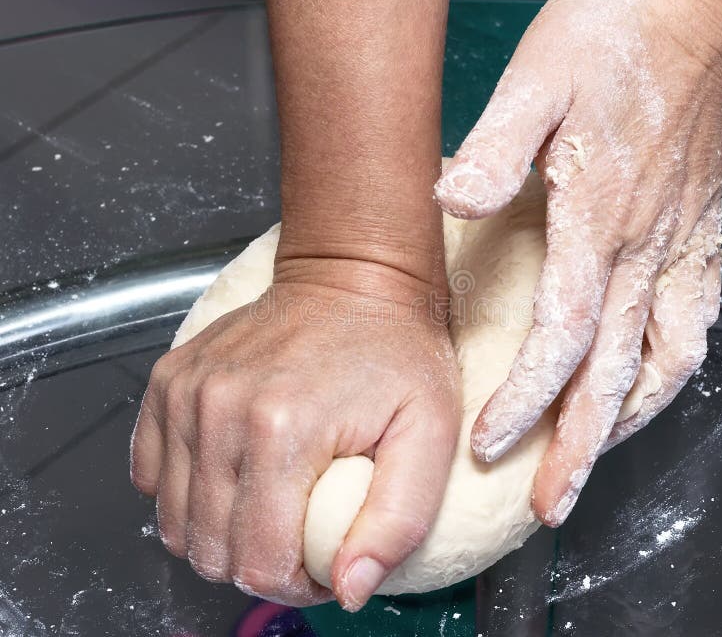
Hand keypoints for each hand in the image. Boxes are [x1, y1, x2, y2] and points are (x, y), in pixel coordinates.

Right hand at [130, 258, 458, 609]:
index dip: (296, 584)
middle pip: (211, 549)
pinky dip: (185, 491)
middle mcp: (219, 411)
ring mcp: (185, 392)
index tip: (323, 563)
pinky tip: (230, 472)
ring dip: (220, 531)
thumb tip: (351, 587)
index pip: (259, 564)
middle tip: (299, 534)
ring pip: (174, 521)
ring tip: (267, 504)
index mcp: (283, 430)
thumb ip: (398, 520)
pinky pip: (150, 472)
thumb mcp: (429, 433)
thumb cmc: (395, 349)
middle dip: (257, 562)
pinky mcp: (169, 380)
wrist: (352, 277)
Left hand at [434, 0, 721, 525]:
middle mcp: (644, 244)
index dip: (526, 398)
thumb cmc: (611, 35)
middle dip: (578, 445)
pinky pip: (693, 321)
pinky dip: (669, 370)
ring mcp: (678, 241)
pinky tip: (649, 390)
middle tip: (548, 501)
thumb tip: (451, 200)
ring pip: (661, 360)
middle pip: (613, 371)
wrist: (691, 3)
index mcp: (598, 215)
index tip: (490, 443)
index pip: (563, 334)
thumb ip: (497, 146)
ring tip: (593, 464)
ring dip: (627, 422)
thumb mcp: (536, 78)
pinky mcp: (695, 231)